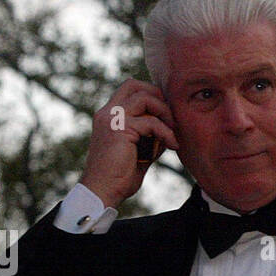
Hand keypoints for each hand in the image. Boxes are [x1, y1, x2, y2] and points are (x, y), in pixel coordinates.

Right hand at [79, 78, 179, 207]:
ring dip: (165, 112)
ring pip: (144, 97)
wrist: (102, 190)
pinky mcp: (120, 129)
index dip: (151, 96)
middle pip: (134, 84)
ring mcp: (111, 119)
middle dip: (158, 97)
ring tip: (173, 132)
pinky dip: (166, 132)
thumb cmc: (119, 176)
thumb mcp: (137, 149)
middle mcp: (106, 113)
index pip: (129, 90)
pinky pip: (151, 122)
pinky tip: (172, 145)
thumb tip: (169, 127)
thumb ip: (148, 134)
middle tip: (170, 118)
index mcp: (107, 116)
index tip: (165, 116)